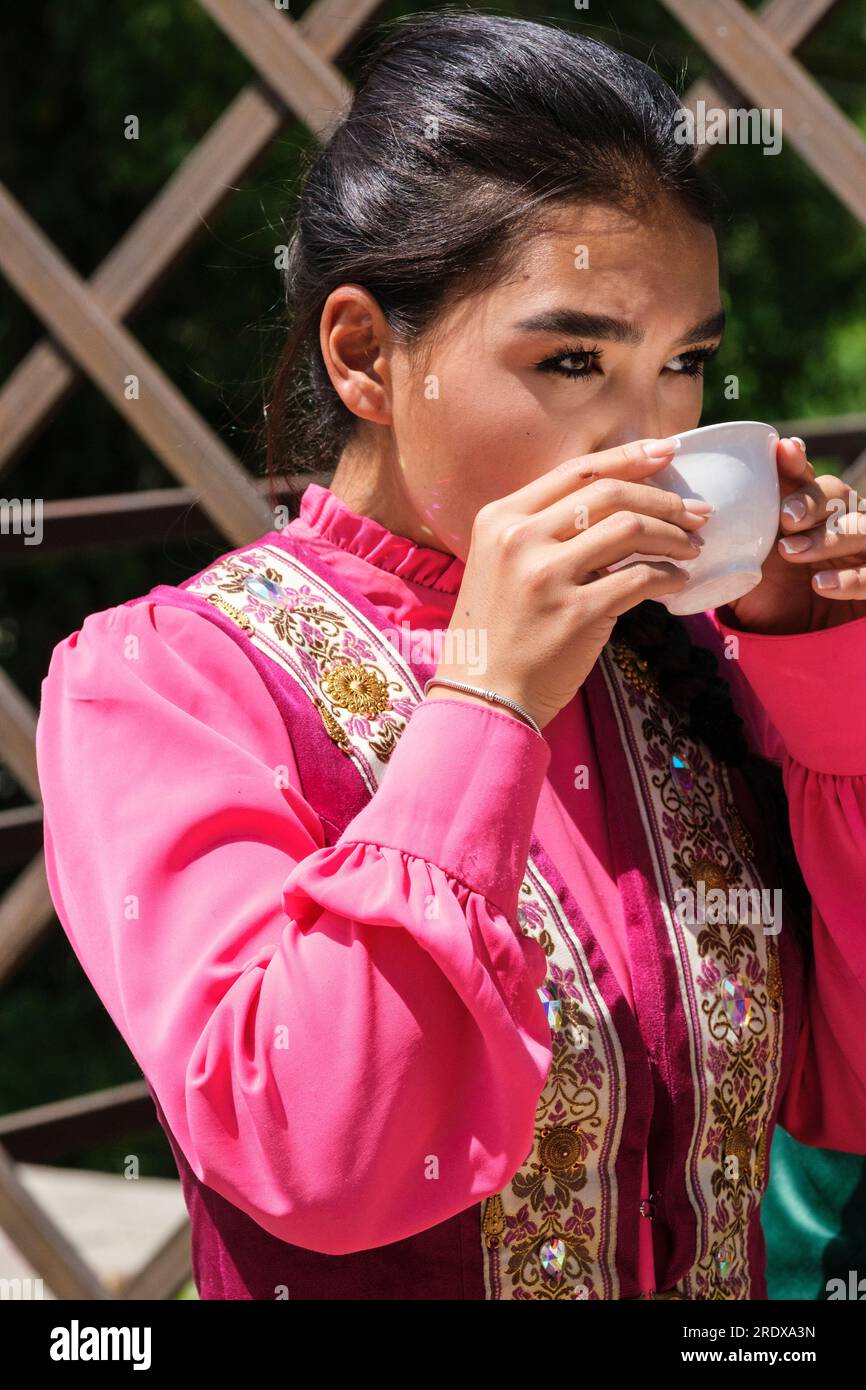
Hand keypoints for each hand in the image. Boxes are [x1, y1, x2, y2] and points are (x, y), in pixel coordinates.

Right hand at [428, 436, 712, 730]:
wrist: (483, 695)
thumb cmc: (498, 632)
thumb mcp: (501, 564)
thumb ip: (542, 531)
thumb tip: (617, 504)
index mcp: (500, 518)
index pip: (576, 470)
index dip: (629, 456)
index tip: (668, 451)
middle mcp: (520, 539)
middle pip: (609, 494)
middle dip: (662, 498)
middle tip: (695, 512)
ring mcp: (547, 576)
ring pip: (630, 530)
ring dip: (672, 536)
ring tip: (692, 548)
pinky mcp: (576, 613)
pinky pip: (640, 579)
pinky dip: (668, 576)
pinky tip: (677, 582)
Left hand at [723, 437, 865, 634]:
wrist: (793, 641)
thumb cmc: (767, 597)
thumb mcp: (742, 570)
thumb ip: (723, 546)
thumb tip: (678, 526)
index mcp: (803, 513)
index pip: (805, 477)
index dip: (796, 461)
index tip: (783, 450)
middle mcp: (837, 524)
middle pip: (837, 495)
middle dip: (810, 501)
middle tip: (784, 517)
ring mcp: (861, 551)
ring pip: (860, 528)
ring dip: (826, 537)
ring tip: (791, 552)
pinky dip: (850, 578)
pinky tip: (822, 585)